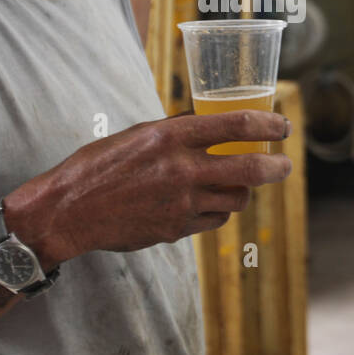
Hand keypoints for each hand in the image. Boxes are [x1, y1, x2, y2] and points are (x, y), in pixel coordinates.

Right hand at [6, 109, 291, 262]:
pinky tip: (209, 205)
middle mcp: (181, 169)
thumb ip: (175, 133)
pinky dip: (218, 212)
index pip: (236, 125)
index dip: (268, 124)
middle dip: (276, 167)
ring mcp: (181, 203)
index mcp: (171, 137)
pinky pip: (214, 221)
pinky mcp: (176, 229)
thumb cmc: (98, 166)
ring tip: (239, 186)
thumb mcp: (137, 135)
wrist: (69, 210)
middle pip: (250, 168)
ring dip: (244, 192)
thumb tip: (208, 125)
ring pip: (236, 199)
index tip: (283, 126)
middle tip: (284, 166)